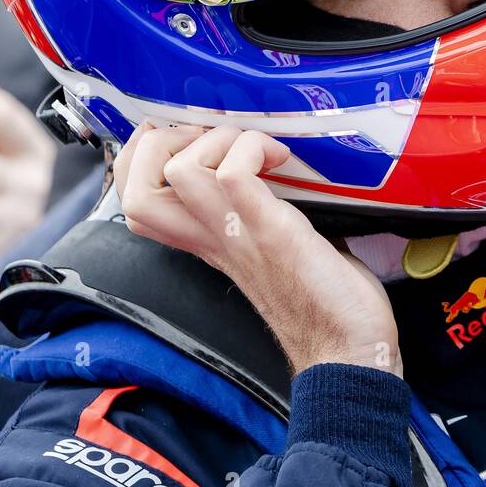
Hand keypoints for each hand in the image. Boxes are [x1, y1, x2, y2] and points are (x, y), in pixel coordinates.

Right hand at [113, 122, 400, 376]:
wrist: (349, 350)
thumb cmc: (324, 302)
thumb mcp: (275, 252)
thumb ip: (259, 219)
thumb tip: (277, 179)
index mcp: (209, 244)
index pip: (136, 204)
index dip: (139, 160)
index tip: (182, 136)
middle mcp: (212, 239)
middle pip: (136, 190)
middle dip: (161, 143)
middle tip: (213, 138)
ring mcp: (237, 234)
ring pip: (178, 172)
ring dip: (213, 140)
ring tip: (251, 146)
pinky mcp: (270, 230)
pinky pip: (234, 174)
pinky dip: (250, 148)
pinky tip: (279, 157)